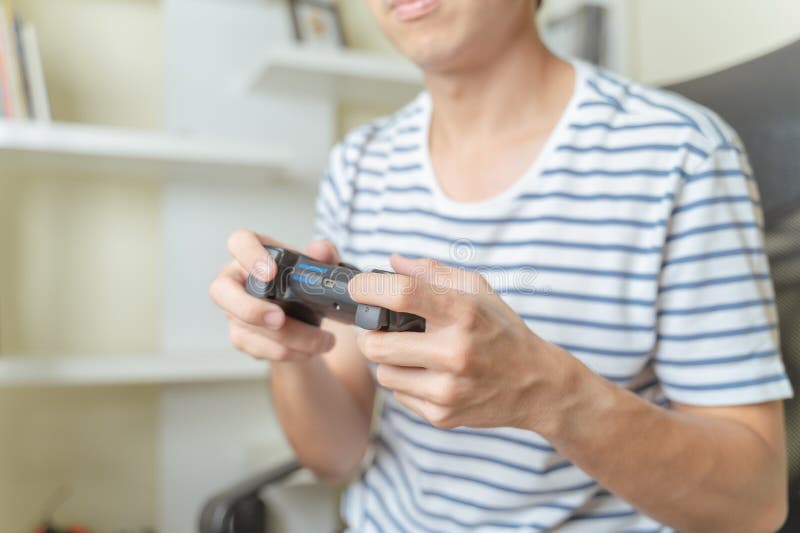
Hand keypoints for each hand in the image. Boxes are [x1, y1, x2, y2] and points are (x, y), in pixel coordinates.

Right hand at [209, 230, 338, 361]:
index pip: (239, 242)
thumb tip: (321, 250)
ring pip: (248, 327)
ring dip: (288, 337)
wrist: (307, 317)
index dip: (249, 255)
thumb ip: (325, 255)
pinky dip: (288, 352)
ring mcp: (234, 311)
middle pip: (221, 290)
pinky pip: (258, 348)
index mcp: (254, 253)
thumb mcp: (321, 267)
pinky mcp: (241, 337)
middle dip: (250, 308)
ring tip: (321, 340)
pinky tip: (309, 350)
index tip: (270, 273)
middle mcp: (236, 280)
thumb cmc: (304, 283)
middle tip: (279, 319)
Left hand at [349, 255, 571, 430]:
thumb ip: (433, 272)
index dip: (368, 287)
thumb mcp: (478, 291)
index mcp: (464, 313)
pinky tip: (431, 376)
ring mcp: (448, 389)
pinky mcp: (443, 416)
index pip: (402, 294)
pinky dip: (407, 384)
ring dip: (389, 361)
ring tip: (413, 353)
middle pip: (377, 344)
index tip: (357, 287)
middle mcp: (455, 352)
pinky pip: (399, 396)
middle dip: (370, 334)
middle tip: (379, 328)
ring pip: (383, 374)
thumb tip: (393, 262)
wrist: (538, 385)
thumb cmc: (502, 330)